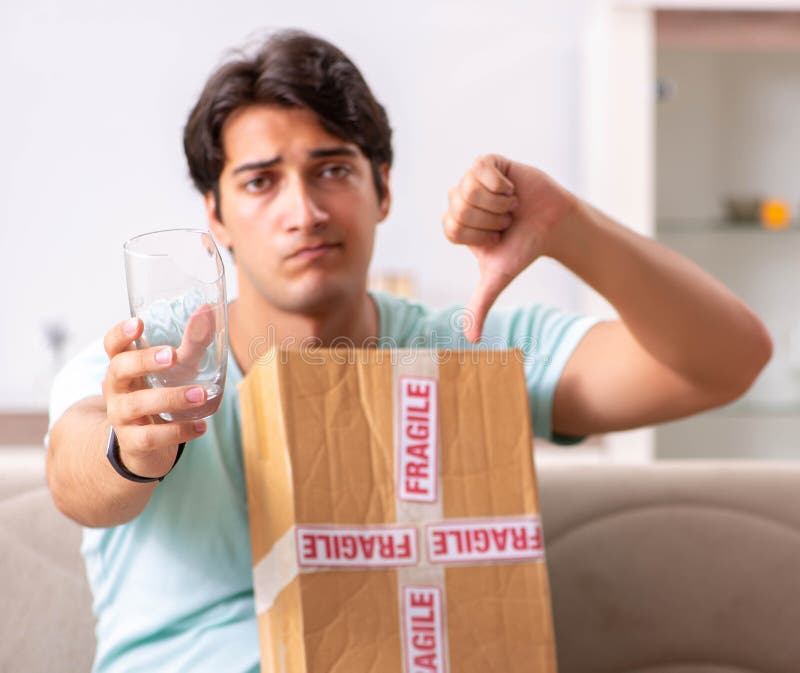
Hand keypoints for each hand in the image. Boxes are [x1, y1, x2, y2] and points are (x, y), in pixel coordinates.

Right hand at [101, 317, 208, 478]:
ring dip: (171, 398)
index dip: (121, 333)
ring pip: (137, 404)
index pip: (112, 345)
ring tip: (201, 394)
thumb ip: (192, 342)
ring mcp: (121, 416)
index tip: (139, 323)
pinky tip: (201, 427)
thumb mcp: (178, 368)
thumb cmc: (162, 393)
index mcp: (124, 365)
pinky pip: (151, 437)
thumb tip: (209, 310)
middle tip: (173, 355)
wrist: (148, 445)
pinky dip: (178, 432)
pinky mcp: (133, 442)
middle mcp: (117, 389)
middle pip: (119, 369)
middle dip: (144, 360)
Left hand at [443, 154, 575, 341]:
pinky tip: (511, 189)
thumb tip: (471, 340)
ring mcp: (471, 180)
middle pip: (460, 207)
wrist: (553, 225)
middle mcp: (458, 201)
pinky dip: (501, 183)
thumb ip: (479, 306)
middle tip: (506, 221)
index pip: (452, 227)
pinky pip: (481, 169)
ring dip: (498, 202)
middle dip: (491, 219)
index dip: (480, 234)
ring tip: (509, 206)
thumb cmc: (523, 249)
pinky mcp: (487, 162)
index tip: (496, 237)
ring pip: (470, 189)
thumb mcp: (498, 278)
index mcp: (455, 226)